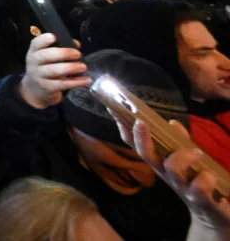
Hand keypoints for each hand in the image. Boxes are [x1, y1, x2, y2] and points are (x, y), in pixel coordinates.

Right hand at [18, 31, 90, 109]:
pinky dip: (76, 82)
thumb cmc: (44, 68)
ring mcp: (39, 76)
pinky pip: (62, 84)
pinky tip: (86, 80)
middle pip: (46, 56)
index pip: (36, 43)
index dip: (44, 39)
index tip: (54, 37)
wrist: (34, 90)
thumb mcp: (48, 58)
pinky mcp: (47, 88)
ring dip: (70, 68)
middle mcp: (34, 63)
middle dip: (63, 53)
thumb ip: (60, 49)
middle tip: (78, 54)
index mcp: (34, 52)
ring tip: (83, 67)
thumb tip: (76, 44)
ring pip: (54, 71)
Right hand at [116, 117, 229, 232]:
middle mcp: (165, 174)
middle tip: (140, 122)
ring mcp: (181, 187)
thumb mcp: (187, 159)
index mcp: (160, 162)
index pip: (137, 144)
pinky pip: (199, 187)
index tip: (114, 110)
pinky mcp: (199, 200)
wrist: (210, 214)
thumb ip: (180, 141)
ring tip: (197, 152)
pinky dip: (205, 179)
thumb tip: (172, 123)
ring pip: (172, 168)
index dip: (125, 128)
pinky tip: (210, 176)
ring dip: (183, 156)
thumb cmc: (195, 181)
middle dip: (141, 139)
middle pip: (147, 156)